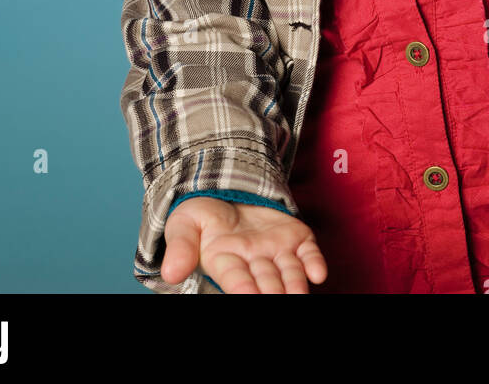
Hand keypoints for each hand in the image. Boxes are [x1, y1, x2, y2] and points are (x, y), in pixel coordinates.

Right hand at [161, 196, 328, 293]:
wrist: (226, 188)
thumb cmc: (201, 214)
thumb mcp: (184, 224)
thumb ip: (180, 247)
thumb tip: (170, 274)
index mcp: (224, 262)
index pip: (236, 280)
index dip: (243, 289)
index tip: (248, 295)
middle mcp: (253, 262)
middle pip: (266, 282)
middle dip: (273, 294)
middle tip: (279, 300)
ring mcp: (276, 250)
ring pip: (289, 273)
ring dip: (295, 286)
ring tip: (299, 296)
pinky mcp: (294, 237)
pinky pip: (307, 252)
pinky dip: (314, 262)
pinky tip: (318, 273)